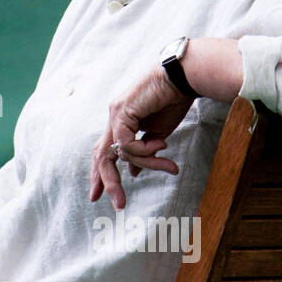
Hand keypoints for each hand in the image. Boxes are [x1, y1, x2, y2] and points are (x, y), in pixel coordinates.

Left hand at [89, 64, 194, 208]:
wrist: (182, 78)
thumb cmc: (174, 101)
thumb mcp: (157, 134)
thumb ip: (144, 152)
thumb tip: (133, 171)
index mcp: (122, 122)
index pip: (105, 151)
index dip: (101, 174)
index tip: (98, 195)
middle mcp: (115, 117)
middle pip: (101, 155)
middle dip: (106, 181)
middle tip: (117, 202)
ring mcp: (116, 113)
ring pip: (117, 152)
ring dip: (145, 164)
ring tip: (168, 166)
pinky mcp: (121, 111)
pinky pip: (127, 143)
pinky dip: (144, 150)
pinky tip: (161, 144)